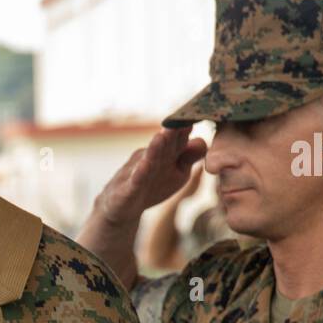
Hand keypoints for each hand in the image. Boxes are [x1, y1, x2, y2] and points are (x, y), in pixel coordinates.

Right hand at [92, 128, 208, 227]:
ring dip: (155, 147)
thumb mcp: (175, 173)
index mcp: (166, 155)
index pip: (179, 138)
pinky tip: (144, 166)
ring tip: (162, 136)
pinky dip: (139, 173)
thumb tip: (202, 141)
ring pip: (148, 159)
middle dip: (172, 131)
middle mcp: (152, 159)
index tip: (198, 114)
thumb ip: (188, 158)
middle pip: (164, 144)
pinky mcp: (127, 190)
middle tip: (183, 118)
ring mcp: (138, 173)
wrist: (120, 208)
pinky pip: (134, 180)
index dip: (187, 128)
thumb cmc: (150, 186)